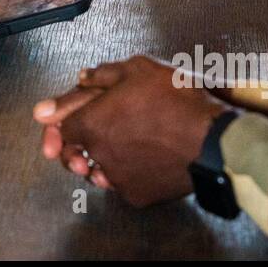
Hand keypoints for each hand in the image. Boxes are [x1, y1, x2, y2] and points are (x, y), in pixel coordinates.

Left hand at [33, 56, 228, 206]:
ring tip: (115, 148)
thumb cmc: (175, 100)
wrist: (212, 142)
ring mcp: (117, 179)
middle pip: (72, 154)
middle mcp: (98, 154)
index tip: (55, 121)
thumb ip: (102, 74)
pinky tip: (139, 161)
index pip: (59, 128)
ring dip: (99, 161)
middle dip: (71, 149)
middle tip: (81, 141)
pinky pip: (122, 185)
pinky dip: (126, 174)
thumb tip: (80, 77)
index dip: (56, 123)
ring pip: (97, 171)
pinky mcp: (136, 196)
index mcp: (93, 122)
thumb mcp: (140, 70)